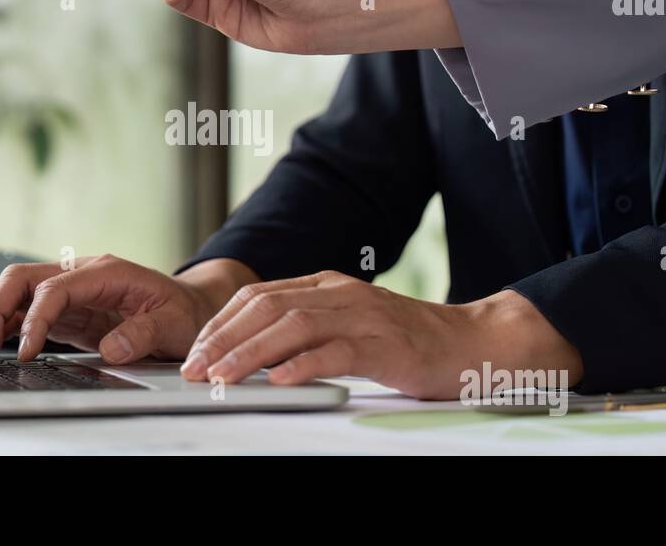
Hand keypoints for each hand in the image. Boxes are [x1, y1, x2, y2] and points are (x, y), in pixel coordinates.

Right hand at [0, 255, 258, 364]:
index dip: (35, 319)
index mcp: (106, 272)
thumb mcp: (174, 323)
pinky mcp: (69, 312)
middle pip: (23, 280)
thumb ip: (143, 333)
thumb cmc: (185, 312)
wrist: (193, 309)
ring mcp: (72, 292)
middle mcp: (82, 275)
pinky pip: (28, 313)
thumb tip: (112, 348)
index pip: (55, 289)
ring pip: (19, 294)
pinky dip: (8, 329)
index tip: (26, 351)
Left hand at [179, 271, 582, 399]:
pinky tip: (281, 380)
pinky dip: (305, 364)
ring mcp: (363, 315)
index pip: (257, 296)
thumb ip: (306, 328)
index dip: (220, 324)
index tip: (194, 353)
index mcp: (324, 285)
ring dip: (252, 354)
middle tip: (195, 369)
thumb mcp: (347, 323)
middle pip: (267, 307)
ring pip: (294, 327)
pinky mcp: (385, 344)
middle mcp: (339, 293)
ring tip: (224, 377)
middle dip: (223, 339)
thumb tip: (251, 353)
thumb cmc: (405, 340)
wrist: (470, 341)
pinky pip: (338, 351)